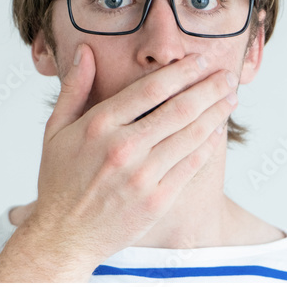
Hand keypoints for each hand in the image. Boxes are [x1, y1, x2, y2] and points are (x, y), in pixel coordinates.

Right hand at [0, 45, 236, 281]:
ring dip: (216, 114)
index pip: (151, 89)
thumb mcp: (55, 131)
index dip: (182, 72)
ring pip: (190, 136)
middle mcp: (123, 148)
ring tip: (230, 99)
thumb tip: (85, 51)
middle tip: (227, 76)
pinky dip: (208, 145)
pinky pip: (191, 165)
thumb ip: (74, 89)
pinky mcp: (158, 200)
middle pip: (179, 109)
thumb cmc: (60, 181)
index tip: (201, 61)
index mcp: (98, 126)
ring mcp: (143, 176)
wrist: (65, 235)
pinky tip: (218, 131)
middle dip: (209, 89)